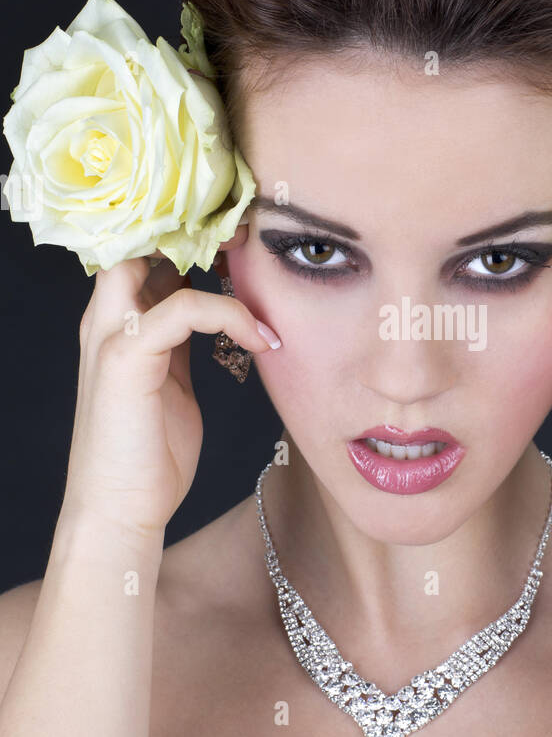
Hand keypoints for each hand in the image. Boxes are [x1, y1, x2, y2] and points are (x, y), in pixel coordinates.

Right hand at [62, 228, 279, 536]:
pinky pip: (183, 307)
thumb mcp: (171, 381)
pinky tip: (261, 339)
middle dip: (190, 225)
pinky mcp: (126, 358)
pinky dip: (229, 314)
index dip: (184, 230)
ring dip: (212, 256)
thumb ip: (181, 341)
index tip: (237, 234)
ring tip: (258, 271)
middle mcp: (105, 318)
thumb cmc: (149, 454)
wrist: (120, 511)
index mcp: (115, 320)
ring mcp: (110, 335)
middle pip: (134, 234)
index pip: (139, 246)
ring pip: (151, 255)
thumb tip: (215, 311)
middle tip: (245, 236)